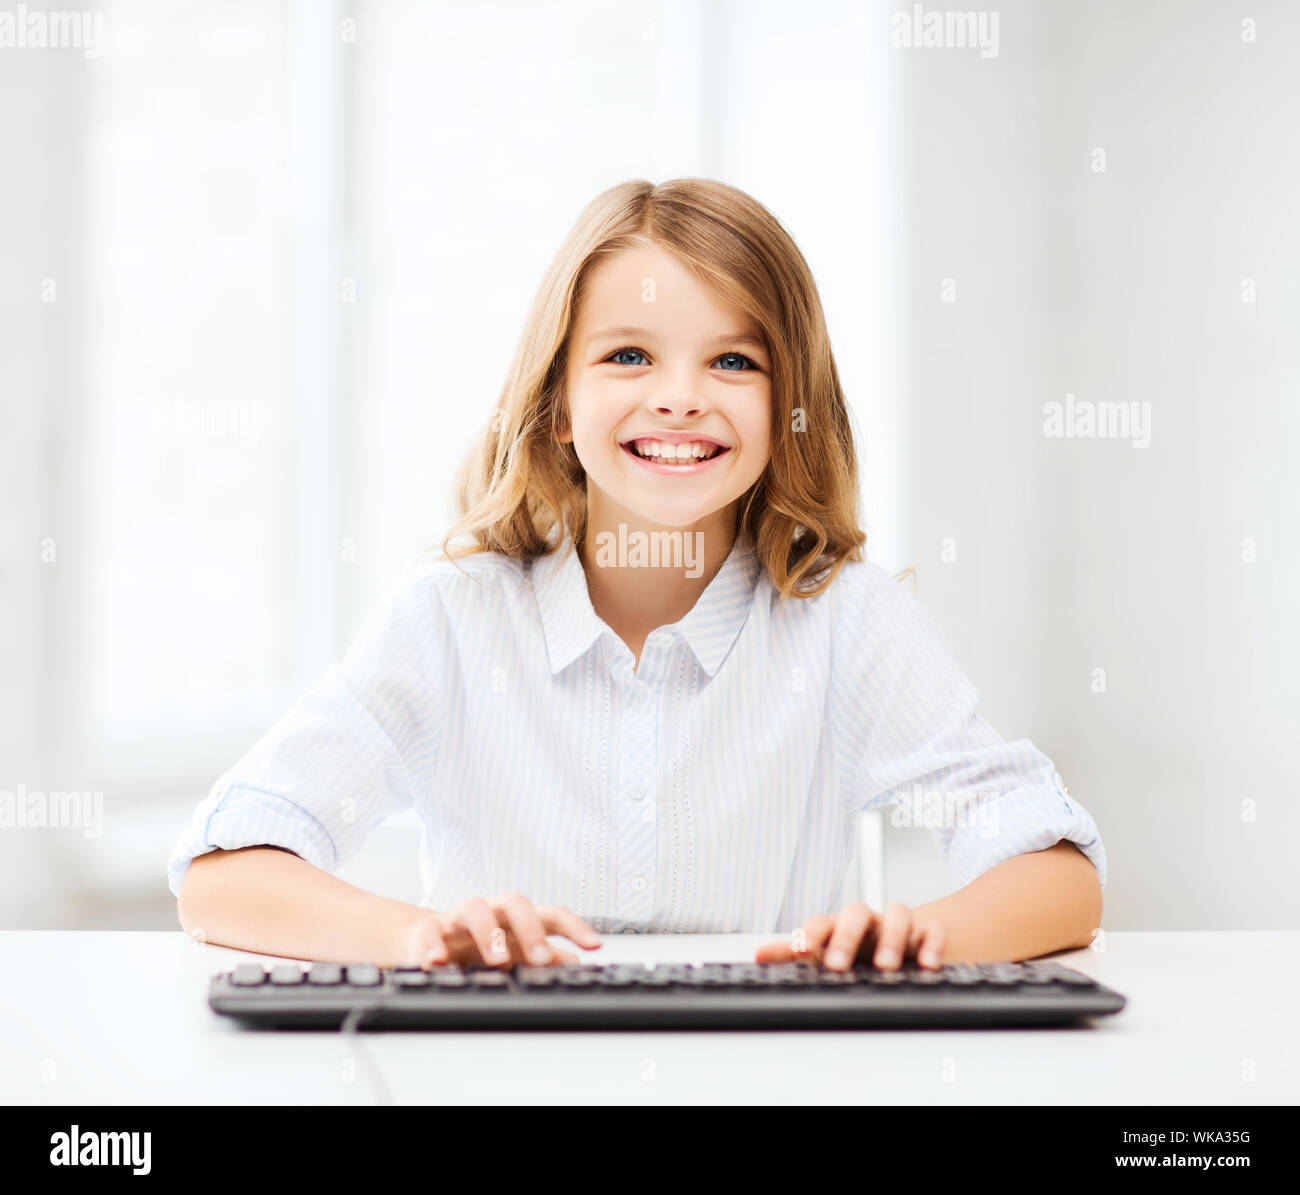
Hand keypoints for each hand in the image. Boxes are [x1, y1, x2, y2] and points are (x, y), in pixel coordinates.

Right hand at [396, 894, 601, 968]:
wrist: (428, 942)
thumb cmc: (480, 946)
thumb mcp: (516, 954)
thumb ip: (546, 959)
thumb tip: (579, 967)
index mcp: (518, 919)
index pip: (552, 915)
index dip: (575, 928)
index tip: (594, 946)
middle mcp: (493, 911)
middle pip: (516, 904)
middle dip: (531, 930)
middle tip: (542, 958)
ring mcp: (461, 917)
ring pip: (476, 910)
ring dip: (489, 934)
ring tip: (498, 961)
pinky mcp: (430, 929)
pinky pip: (429, 931)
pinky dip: (432, 945)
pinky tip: (437, 962)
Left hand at [754, 901, 946, 971]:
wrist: (903, 940)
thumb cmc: (857, 948)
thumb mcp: (827, 952)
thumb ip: (793, 954)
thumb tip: (758, 955)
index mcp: (839, 925)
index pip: (821, 922)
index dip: (810, 934)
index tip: (801, 951)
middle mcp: (867, 921)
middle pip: (856, 913)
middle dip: (847, 938)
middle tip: (838, 965)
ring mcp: (897, 925)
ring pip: (897, 914)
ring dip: (891, 939)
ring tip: (886, 966)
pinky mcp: (926, 934)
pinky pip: (933, 930)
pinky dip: (932, 944)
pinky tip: (927, 964)